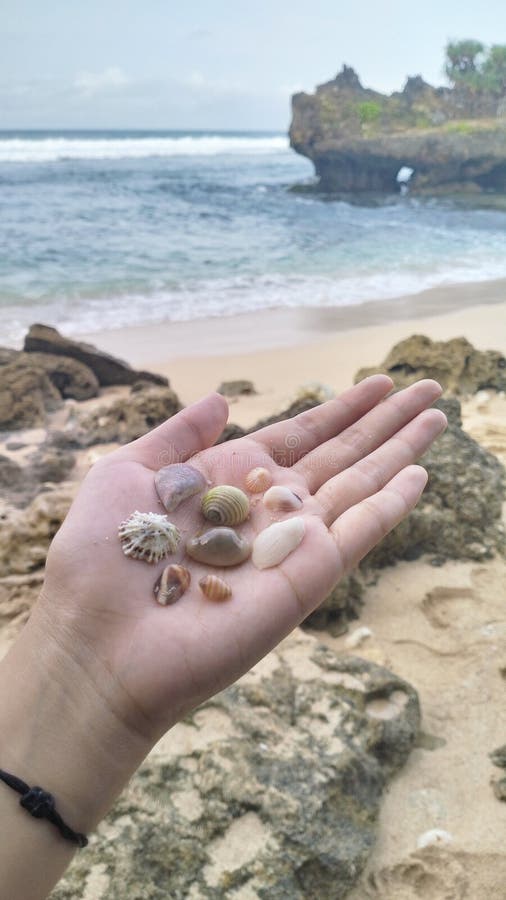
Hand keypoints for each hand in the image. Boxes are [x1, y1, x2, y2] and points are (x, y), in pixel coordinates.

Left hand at [34, 375, 444, 745]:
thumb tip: (223, 397)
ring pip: (360, 484)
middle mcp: (268, 508)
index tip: (379, 383)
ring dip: (401, 449)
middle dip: (385, 421)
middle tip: (430, 388)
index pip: (302, 434)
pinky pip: (359, 531)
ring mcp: (291, 542)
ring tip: (438, 414)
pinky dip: (391, 502)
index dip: (341, 408)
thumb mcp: (127, 472)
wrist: (98, 641)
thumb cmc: (99, 559)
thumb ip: (177, 434)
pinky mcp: (307, 577)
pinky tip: (419, 473)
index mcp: (229, 478)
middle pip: (342, 454)